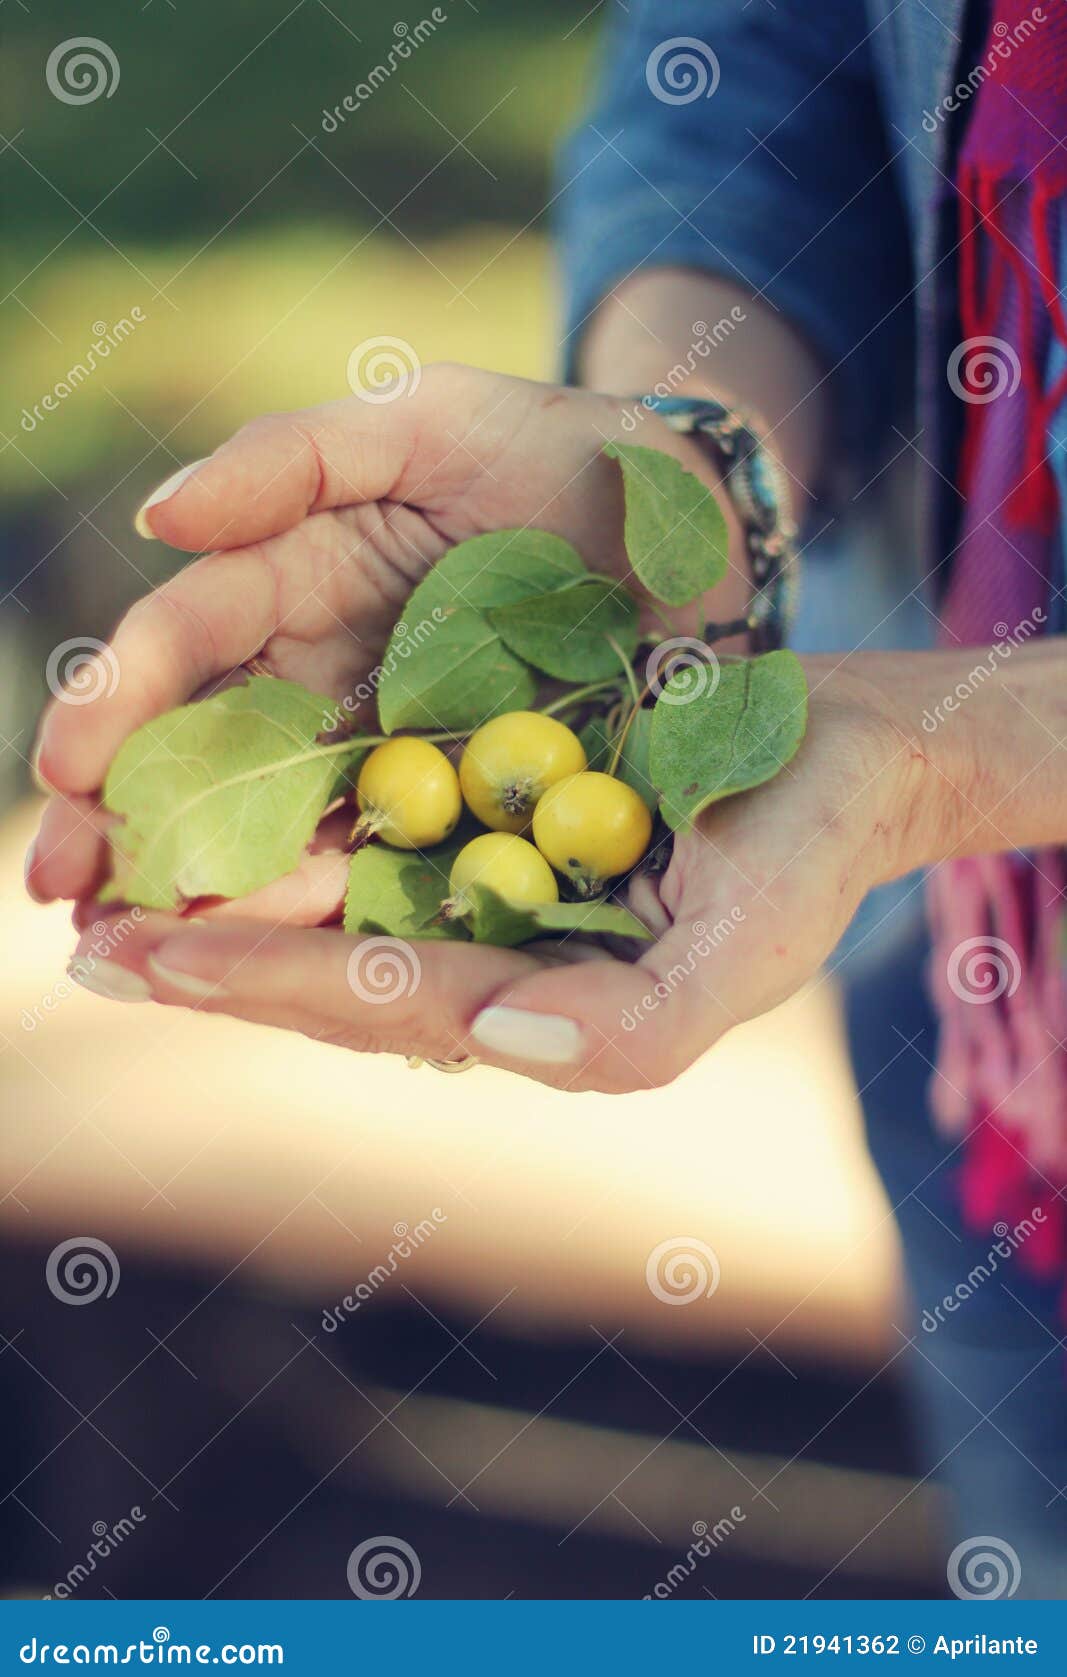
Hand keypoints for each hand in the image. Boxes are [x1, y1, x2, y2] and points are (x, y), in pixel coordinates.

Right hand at [26, 362, 747, 908]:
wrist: (697, 530)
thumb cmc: (560, 456)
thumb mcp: (431, 422)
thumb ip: (296, 457)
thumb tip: (159, 515)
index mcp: (293, 578)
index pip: (186, 639)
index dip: (121, 699)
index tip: (71, 764)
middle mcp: (318, 676)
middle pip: (202, 753)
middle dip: (127, 821)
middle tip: (64, 890)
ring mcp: (380, 752)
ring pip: (272, 827)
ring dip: (199, 889)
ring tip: (131, 951)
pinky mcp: (452, 813)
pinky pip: (375, 865)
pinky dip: (314, 911)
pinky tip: (264, 957)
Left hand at [69, 661, 917, 1091]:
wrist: (833, 756)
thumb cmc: (803, 853)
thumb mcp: (752, 945)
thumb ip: (642, 1024)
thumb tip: (505, 1040)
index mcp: (539, 1007)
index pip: (391, 1003)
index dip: (280, 983)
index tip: (167, 959)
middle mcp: (492, 962)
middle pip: (334, 975)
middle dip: (217, 965)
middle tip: (90, 949)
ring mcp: (483, 896)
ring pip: (335, 910)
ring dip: (229, 901)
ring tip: (111, 896)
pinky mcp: (482, 825)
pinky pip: (370, 832)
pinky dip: (290, 827)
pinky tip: (217, 803)